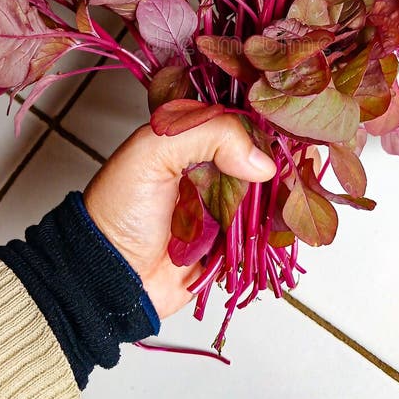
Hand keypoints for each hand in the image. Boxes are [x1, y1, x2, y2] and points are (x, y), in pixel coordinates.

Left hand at [83, 117, 275, 319]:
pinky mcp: (228, 242)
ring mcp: (219, 206)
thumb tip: (263, 161)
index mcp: (188, 139)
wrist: (110, 276)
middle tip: (288, 177)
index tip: (285, 136)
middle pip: (258, 160)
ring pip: (265, 197)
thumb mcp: (153, 152)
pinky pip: (261, 234)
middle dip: (276, 168)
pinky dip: (273, 233)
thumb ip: (208, 136)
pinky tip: (282, 228)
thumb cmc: (120, 209)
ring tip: (287, 204)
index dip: (262, 128)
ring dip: (277, 202)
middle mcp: (208, 169)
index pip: (237, 123)